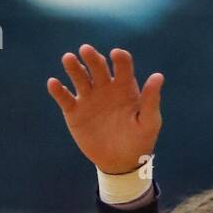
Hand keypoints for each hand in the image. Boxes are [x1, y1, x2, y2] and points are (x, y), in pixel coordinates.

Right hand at [46, 46, 162, 173]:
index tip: (116, 54)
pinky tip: (54, 83)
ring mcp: (88, 98)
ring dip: (73, 67)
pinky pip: (64, 97)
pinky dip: (57, 90)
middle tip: (86, 50)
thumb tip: (158, 76)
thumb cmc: (139, 140)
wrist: (121, 163)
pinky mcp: (74, 111)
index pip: (122, 65)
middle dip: (92, 57)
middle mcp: (105, 87)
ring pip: (79, 77)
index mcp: (124, 86)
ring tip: (69, 59)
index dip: (119, 58)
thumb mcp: (148, 122)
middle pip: (97, 66)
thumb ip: (151, 100)